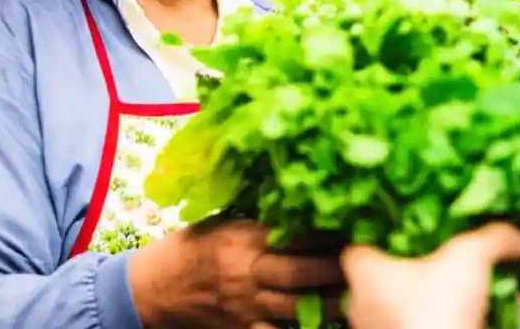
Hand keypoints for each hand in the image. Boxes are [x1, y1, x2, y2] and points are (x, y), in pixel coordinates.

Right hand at [129, 219, 343, 327]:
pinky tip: (327, 325)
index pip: (293, 234)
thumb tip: (300, 202)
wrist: (152, 289)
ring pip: (297, 306)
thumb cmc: (190, 248)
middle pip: (301, 272)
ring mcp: (246, 305)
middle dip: (336, 268)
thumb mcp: (222, 222)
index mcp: (243, 238)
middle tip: (368, 261)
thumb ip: (259, 219)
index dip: (326, 232)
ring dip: (330, 302)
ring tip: (358, 295)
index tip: (355, 225)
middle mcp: (247, 272)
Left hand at [341, 223, 519, 328]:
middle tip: (437, 268)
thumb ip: (492, 239)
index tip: (400, 237)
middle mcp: (362, 306)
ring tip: (456, 301)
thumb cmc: (436, 306)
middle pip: (376, 284)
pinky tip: (465, 323)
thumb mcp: (470, 258)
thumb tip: (519, 238)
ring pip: (393, 314)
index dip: (377, 242)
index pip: (357, 251)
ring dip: (419, 307)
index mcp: (366, 274)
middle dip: (406, 278)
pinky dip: (433, 326)